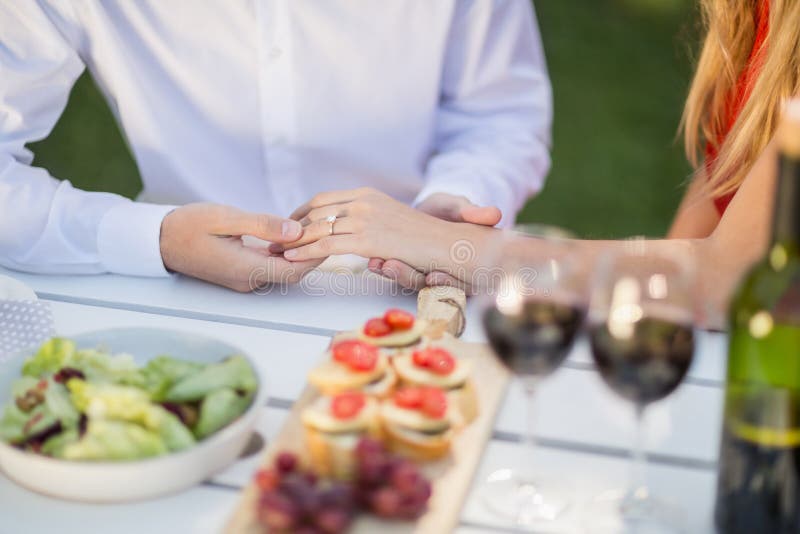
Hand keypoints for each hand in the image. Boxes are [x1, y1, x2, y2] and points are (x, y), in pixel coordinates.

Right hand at [159, 203, 323, 291]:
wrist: (158, 240)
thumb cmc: (187, 225)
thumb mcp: (225, 218)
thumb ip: (262, 225)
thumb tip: (295, 230)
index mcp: (245, 269)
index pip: (293, 270)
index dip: (316, 255)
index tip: (330, 235)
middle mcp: (248, 279)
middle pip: (293, 271)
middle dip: (313, 252)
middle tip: (329, 229)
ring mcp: (245, 278)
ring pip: (283, 269)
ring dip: (300, 251)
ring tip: (316, 228)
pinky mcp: (242, 271)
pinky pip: (271, 265)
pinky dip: (285, 252)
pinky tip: (293, 234)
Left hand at [274, 188, 453, 267]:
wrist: (447, 244)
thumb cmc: (422, 238)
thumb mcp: (391, 220)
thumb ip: (368, 221)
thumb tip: (348, 232)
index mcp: (367, 195)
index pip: (323, 200)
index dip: (300, 213)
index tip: (287, 225)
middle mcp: (364, 202)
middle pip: (315, 212)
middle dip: (291, 227)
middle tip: (274, 240)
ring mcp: (365, 219)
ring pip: (318, 228)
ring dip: (293, 240)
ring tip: (277, 251)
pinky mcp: (368, 240)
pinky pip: (328, 245)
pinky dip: (306, 252)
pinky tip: (293, 258)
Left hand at [368, 193, 500, 291]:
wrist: (430, 212)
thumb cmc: (449, 211)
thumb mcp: (461, 209)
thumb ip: (474, 213)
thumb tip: (495, 214)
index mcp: (463, 267)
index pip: (459, 282)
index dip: (447, 282)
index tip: (434, 277)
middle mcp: (443, 276)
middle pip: (428, 286)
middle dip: (408, 277)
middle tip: (391, 266)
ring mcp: (422, 274)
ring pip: (408, 280)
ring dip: (391, 273)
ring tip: (377, 263)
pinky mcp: (404, 268)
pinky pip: (394, 273)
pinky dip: (382, 267)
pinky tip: (372, 261)